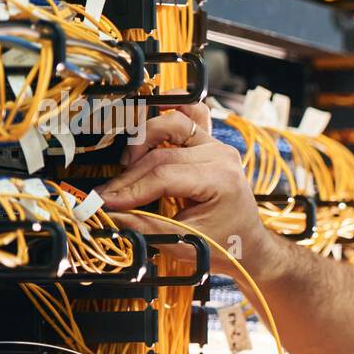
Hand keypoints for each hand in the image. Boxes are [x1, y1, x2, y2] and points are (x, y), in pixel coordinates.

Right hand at [97, 104, 272, 274]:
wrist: (248, 242)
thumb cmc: (222, 243)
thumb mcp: (184, 241)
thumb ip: (144, 226)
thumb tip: (107, 216)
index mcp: (220, 180)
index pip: (164, 176)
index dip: (130, 189)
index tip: (105, 202)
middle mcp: (221, 156)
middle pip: (162, 154)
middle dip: (129, 176)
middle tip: (107, 193)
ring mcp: (217, 145)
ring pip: (173, 123)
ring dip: (144, 139)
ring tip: (128, 164)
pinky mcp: (211, 141)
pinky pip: (191, 114)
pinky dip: (171, 110)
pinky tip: (152, 116)